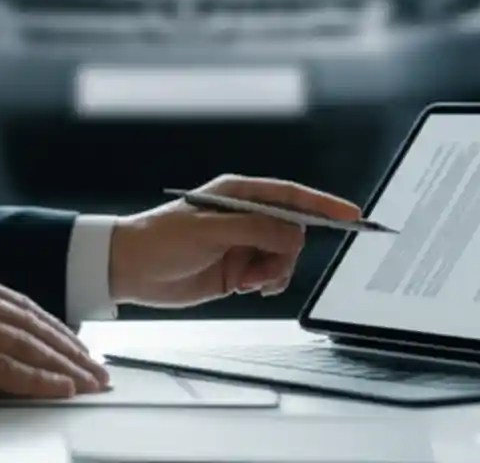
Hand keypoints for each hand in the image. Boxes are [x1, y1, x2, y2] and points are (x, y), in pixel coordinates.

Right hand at [0, 263, 110, 400]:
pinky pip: (1, 368)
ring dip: (62, 366)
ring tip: (88, 382)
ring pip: (22, 343)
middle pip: (28, 321)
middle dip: (68, 347)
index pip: (16, 303)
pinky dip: (35, 380)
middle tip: (96, 368)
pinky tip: (57, 389)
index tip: (76, 344)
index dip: (52, 326)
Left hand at [109, 174, 360, 306]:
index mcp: (238, 194)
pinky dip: (267, 283)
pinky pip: (270, 275)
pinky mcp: (238, 269)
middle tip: (264, 266)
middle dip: (287, 250)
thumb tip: (292, 234)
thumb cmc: (160, 238)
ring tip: (248, 280)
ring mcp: (243, 243)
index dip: (323, 204)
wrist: (128, 268)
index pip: (291, 195)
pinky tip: (248, 286)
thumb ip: (254, 229)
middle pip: (292, 230)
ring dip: (274, 271)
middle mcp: (245, 216)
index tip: (351, 215)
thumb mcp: (209, 230)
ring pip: (284, 257)